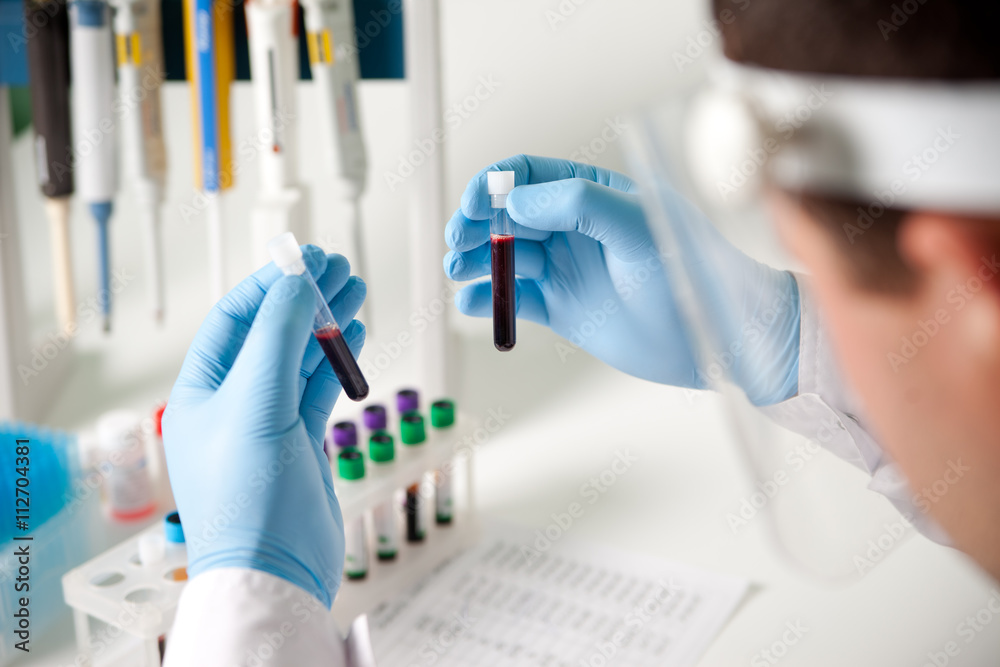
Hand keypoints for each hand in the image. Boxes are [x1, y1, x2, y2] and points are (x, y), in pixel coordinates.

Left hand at [162, 246, 365, 607]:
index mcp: (203, 391)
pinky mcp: (299, 441)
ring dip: (326, 324)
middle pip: (271, 333)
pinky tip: (353, 336)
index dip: (270, 284)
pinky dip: (336, 360)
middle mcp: (232, 402)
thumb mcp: (258, 404)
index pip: (235, 319)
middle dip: (304, 299)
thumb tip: (293, 282)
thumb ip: (277, 337)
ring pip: (299, 358)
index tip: (305, 258)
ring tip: (354, 291)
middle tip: (338, 269)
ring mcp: (268, 421)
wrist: (275, 571)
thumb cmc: (249, 499)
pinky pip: (318, 387)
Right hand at [444, 154, 799, 404]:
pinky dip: (490, 299)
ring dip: (478, 261)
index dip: (494, 187)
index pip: (529, 176)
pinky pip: (516, 299)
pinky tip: (473, 302)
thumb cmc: (690, 273)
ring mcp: (566, 268)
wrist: (715, 339)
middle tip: (459, 245)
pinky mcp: (563, 309)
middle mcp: (575, 228)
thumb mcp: (638, 227)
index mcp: (593, 194)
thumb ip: (578, 204)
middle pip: (507, 217)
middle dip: (477, 227)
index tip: (474, 207)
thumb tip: (514, 200)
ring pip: (507, 258)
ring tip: (460, 272)